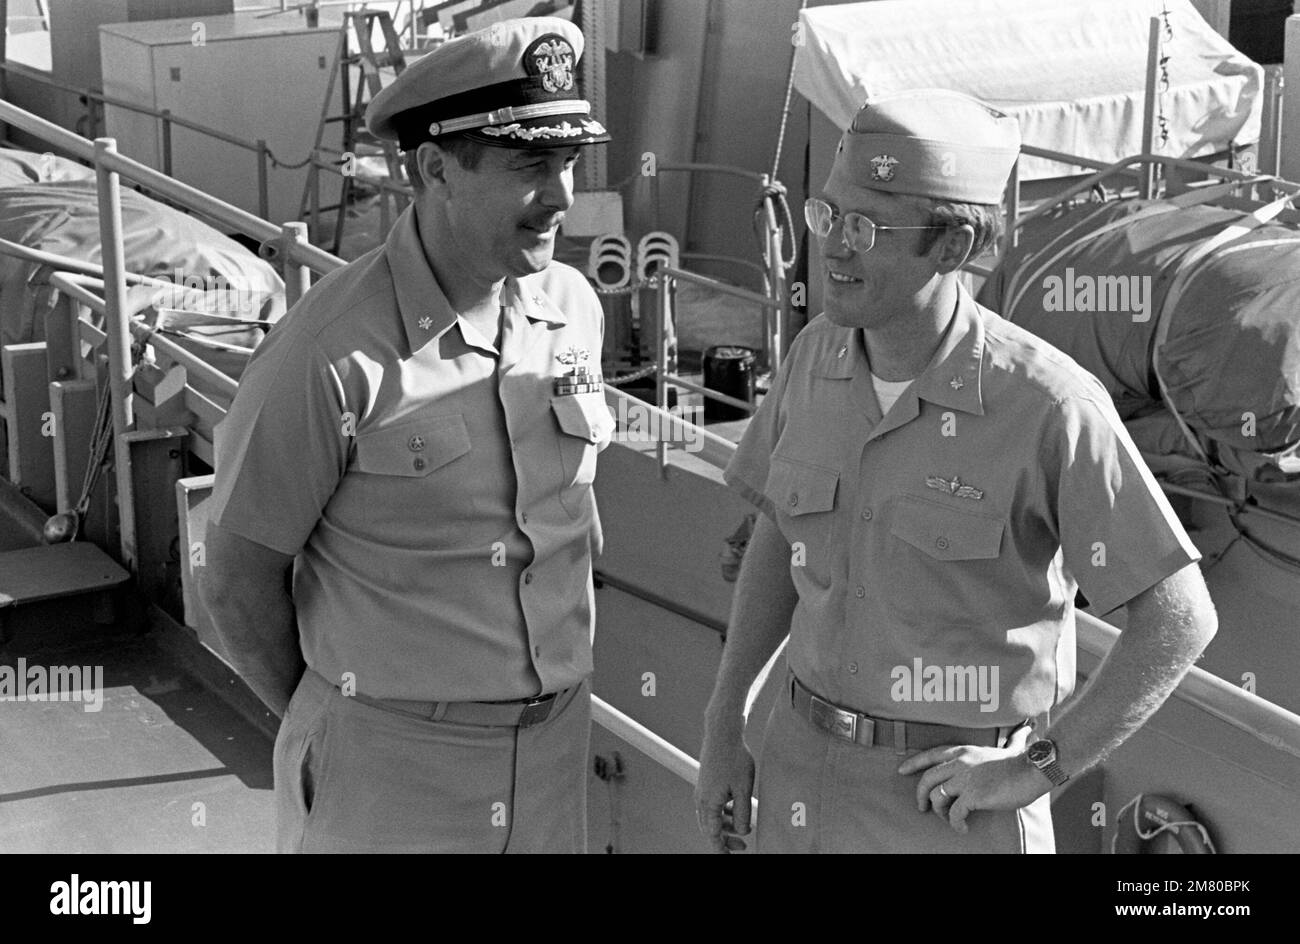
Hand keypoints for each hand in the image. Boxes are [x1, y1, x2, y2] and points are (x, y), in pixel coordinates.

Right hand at [694, 719, 754, 853]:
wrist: (723, 733)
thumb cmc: (734, 759)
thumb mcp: (744, 789)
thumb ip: (743, 814)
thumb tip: (743, 831)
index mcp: (709, 804)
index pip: (713, 835)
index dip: (722, 848)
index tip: (730, 856)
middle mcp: (701, 799)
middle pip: (710, 828)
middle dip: (725, 839)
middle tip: (743, 846)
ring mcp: (702, 790)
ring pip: (711, 816)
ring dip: (726, 824)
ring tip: (744, 825)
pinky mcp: (706, 782)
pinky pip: (712, 804)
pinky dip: (723, 812)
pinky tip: (736, 808)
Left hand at [896, 729, 1050, 834]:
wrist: (1032, 771)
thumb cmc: (1023, 761)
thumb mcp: (1009, 746)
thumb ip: (1011, 739)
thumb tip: (1028, 729)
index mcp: (963, 750)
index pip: (929, 755)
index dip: (913, 763)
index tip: (901, 771)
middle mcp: (959, 762)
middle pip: (927, 779)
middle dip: (920, 795)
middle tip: (921, 808)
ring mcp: (964, 779)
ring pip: (937, 798)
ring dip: (940, 812)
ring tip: (949, 819)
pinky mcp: (973, 796)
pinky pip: (955, 813)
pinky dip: (955, 823)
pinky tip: (962, 828)